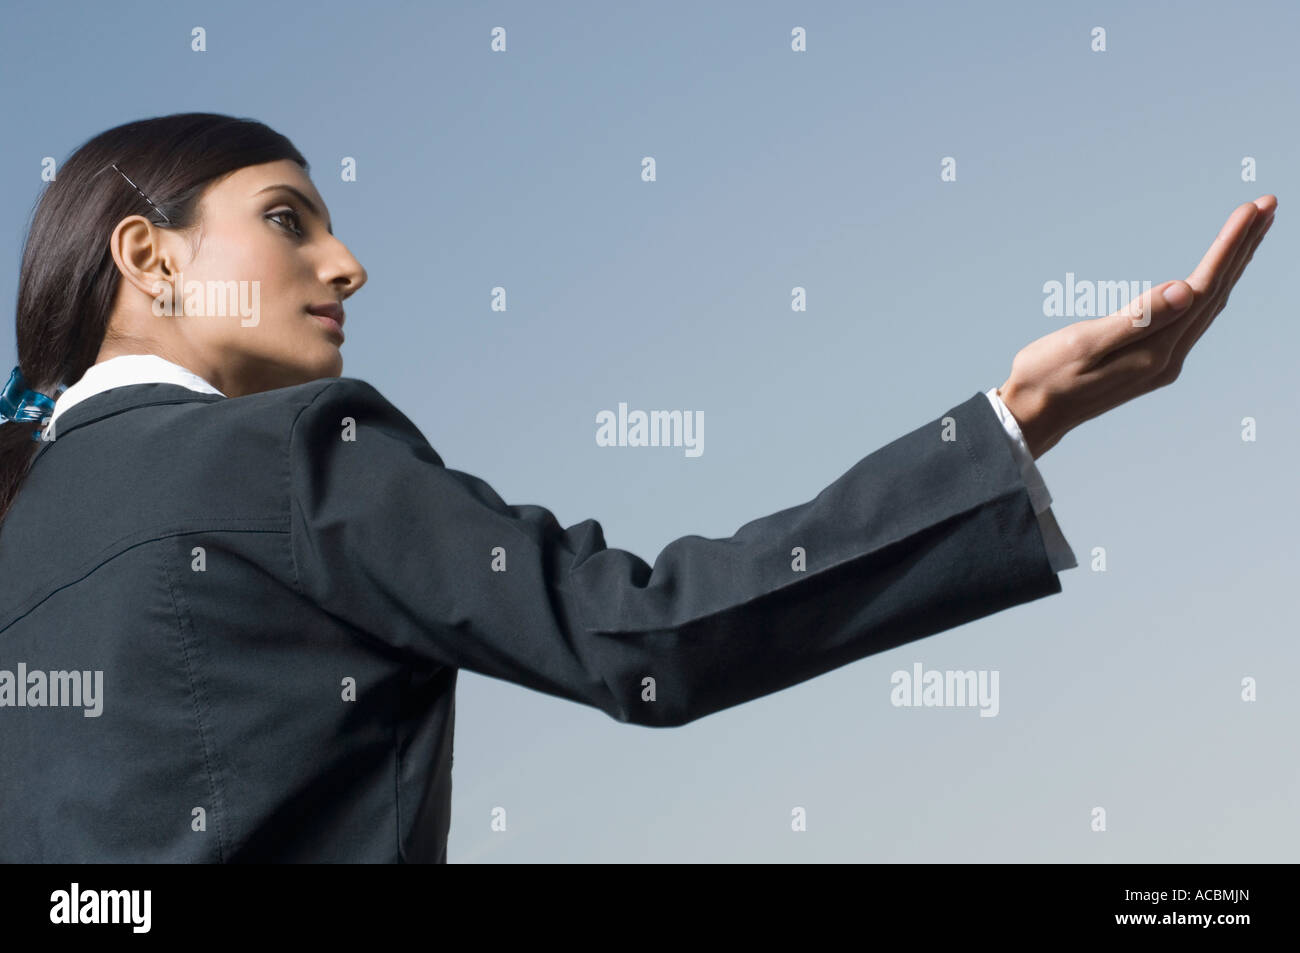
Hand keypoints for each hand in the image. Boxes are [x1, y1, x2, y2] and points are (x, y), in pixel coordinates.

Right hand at [999, 194, 1276, 458]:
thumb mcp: (1084, 344)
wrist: (1030, 416)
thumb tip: (1185, 289)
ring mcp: (1161, 362)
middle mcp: (1168, 358)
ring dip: (1232, 266)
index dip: (1230, 246)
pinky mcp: (1150, 362)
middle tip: (1268, 204)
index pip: (1203, 288)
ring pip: (1208, 305)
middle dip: (1243, 247)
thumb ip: (1136, 319)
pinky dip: (1210, 288)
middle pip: (1216, 294)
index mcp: (1155, 351)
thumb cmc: (1047, 377)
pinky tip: (1211, 279)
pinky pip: (1193, 318)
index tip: (1253, 208)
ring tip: (1251, 231)